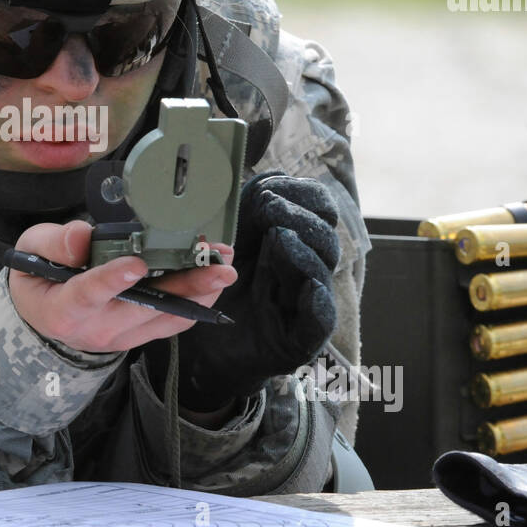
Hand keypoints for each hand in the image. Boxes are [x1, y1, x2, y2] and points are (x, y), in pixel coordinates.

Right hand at [8, 220, 235, 353]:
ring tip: (224, 265)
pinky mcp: (142, 335)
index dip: (113, 280)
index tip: (137, 264)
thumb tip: (82, 236)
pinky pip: (174, 321)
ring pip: (168, 317)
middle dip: (184, 285)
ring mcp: (123, 337)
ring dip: (200, 292)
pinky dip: (198, 300)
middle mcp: (96, 330)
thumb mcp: (31, 251)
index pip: (88, 295)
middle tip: (216, 264)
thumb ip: (53, 243)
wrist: (45, 315)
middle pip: (144, 309)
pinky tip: (214, 276)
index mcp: (63, 310)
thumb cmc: (39, 276)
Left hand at [144, 172, 340, 410]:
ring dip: (304, 250)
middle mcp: (305, 270)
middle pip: (325, 237)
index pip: (317, 209)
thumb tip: (270, 176)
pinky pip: (321, 319)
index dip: (302, 195)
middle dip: (300, 218)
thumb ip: (243, 212)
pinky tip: (308, 287)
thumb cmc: (213, 292)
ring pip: (323, 271)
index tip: (272, 188)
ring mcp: (306, 304)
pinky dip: (317, 301)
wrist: (202, 350)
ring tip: (281, 238)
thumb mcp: (223, 243)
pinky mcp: (302, 338)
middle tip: (270, 209)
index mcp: (291, 242)